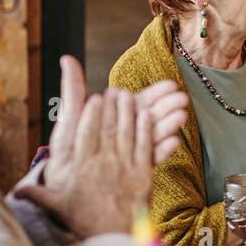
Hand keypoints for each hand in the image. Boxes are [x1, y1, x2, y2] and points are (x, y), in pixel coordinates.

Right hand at [15, 87, 152, 237]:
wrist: (115, 238)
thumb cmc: (86, 221)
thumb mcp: (59, 207)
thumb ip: (38, 194)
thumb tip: (15, 192)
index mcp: (83, 167)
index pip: (86, 133)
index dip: (91, 114)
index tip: (93, 98)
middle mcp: (105, 163)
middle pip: (108, 127)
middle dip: (111, 106)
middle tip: (114, 90)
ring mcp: (126, 166)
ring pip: (128, 131)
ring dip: (129, 111)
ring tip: (128, 96)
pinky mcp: (143, 172)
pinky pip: (145, 144)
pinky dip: (146, 127)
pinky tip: (146, 114)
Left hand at [46, 55, 188, 167]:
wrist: (63, 188)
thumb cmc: (65, 151)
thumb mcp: (70, 117)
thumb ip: (73, 89)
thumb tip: (66, 58)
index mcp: (113, 118)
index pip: (137, 101)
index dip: (155, 92)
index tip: (171, 85)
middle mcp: (125, 133)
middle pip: (150, 116)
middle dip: (167, 107)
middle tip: (182, 98)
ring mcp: (131, 152)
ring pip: (153, 135)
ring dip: (168, 125)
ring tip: (182, 116)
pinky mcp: (135, 171)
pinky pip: (151, 159)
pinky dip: (162, 151)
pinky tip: (173, 142)